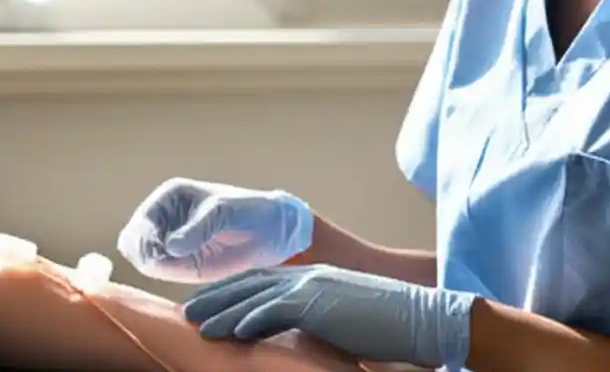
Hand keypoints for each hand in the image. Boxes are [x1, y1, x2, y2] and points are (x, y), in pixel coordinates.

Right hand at [117, 178, 313, 283]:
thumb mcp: (225, 213)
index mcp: (169, 197)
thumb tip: (171, 247)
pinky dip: (165, 274)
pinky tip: (187, 269)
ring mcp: (169, 240)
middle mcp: (164, 218)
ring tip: (183, 266)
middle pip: (133, 242)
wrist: (271, 231)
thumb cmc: (250, 210)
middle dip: (146, 256)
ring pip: (141, 259)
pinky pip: (159, 271)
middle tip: (167, 265)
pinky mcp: (180, 261)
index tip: (162, 254)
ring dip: (155, 266)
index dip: (145, 241)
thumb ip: (199, 229)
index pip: (141, 223)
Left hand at [184, 265, 475, 369]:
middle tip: (189, 310)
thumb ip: (317, 318)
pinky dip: (251, 318)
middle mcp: (310, 275)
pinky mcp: (319, 302)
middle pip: (252, 282)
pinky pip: (275, 309)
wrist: (420, 318)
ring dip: (224, 309)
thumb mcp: (345, 318)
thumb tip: (295, 334)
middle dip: (218, 296)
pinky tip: (231, 331)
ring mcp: (314, 286)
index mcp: (316, 277)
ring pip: (256, 295)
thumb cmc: (389, 325)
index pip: (264, 280)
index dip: (234, 290)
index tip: (210, 303)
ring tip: (197, 324)